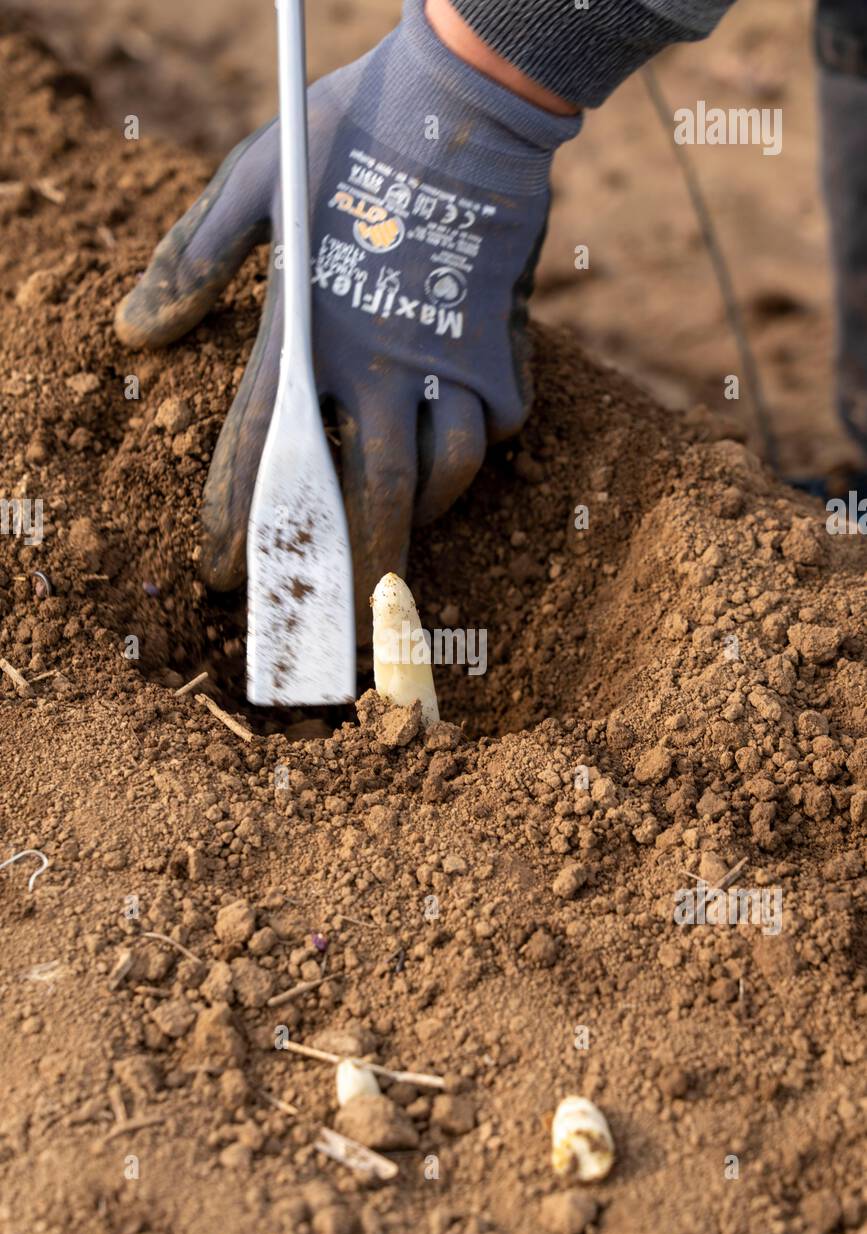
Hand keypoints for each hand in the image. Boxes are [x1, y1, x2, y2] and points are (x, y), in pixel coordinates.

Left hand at [115, 0, 580, 628]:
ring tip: (394, 554)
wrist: (467, 94)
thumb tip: (132, 333)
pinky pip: (498, 427)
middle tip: (324, 612)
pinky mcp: (503, 347)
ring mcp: (446, 357)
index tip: (224, 578)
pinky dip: (478, 452)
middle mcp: (375, 357)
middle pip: (363, 494)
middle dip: (343, 566)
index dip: (239, 524)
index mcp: (304, 325)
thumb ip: (192, 258)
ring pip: (441, 476)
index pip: (264, 451)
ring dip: (416, 525)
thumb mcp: (255, 179)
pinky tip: (457, 459)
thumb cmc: (351, 129)